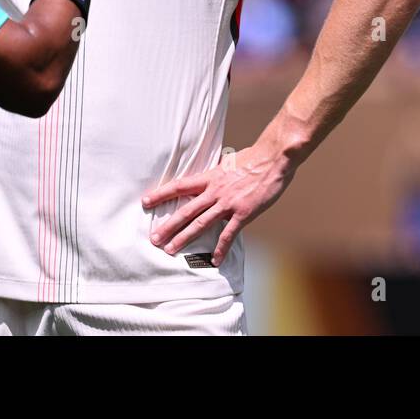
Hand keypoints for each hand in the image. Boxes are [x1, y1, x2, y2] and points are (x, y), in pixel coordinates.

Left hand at [141, 141, 294, 265]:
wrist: (273, 158)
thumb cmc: (254, 158)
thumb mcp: (229, 162)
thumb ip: (218, 173)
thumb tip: (213, 173)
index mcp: (210, 177)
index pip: (180, 186)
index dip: (161, 194)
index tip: (146, 201)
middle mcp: (215, 191)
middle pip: (186, 210)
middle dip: (168, 226)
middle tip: (154, 238)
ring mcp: (228, 203)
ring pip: (201, 223)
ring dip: (184, 238)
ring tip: (171, 250)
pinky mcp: (243, 213)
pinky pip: (229, 234)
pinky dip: (221, 248)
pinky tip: (214, 260)